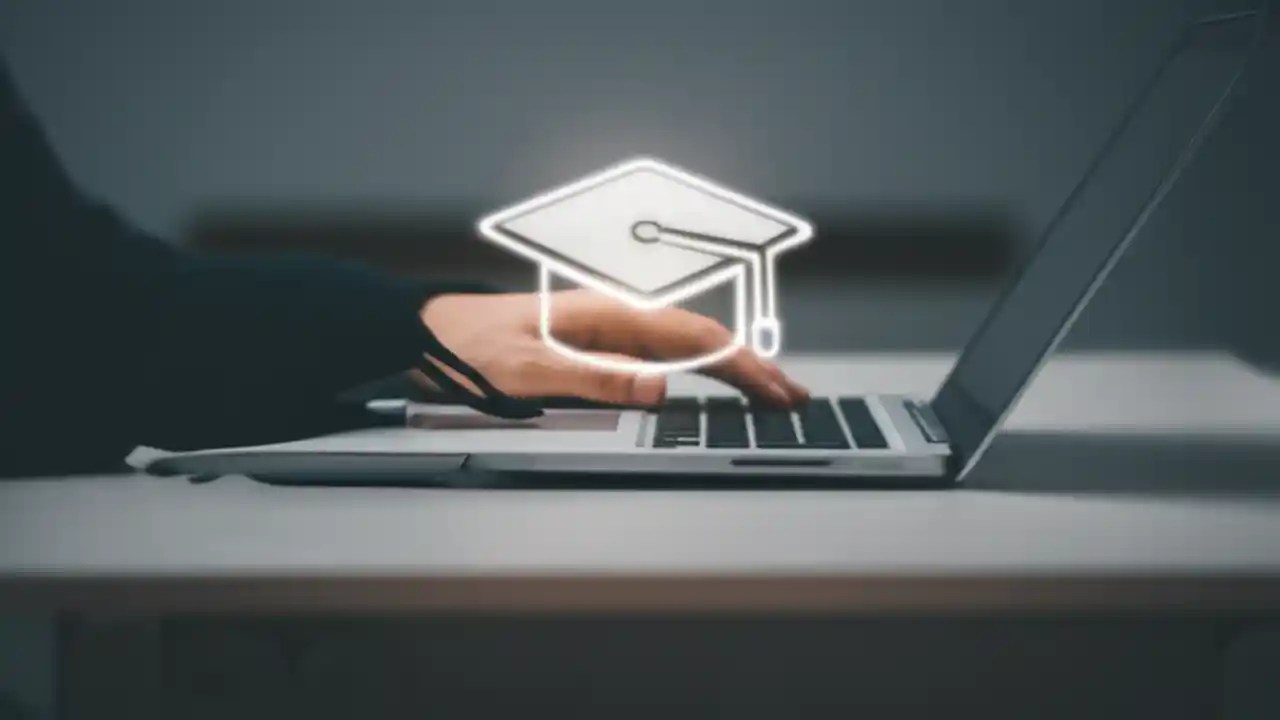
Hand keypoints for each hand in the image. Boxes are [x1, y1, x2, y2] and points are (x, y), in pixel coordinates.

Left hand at [418, 290, 808, 406]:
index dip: (741, 367)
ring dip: (732, 366)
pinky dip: (700, 366)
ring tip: (770, 387)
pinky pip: (664, 351)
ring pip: (687, 344)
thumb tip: (658, 390)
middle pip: (701, 338)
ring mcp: (609, 326)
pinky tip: (713, 378)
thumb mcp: (528, 371)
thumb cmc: (471, 346)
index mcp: (607, 315)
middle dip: (752, 366)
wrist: (432, 330)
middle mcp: (615, 314)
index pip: (693, 341)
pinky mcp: (599, 340)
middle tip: (794, 395)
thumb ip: (594, 380)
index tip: (775, 391)